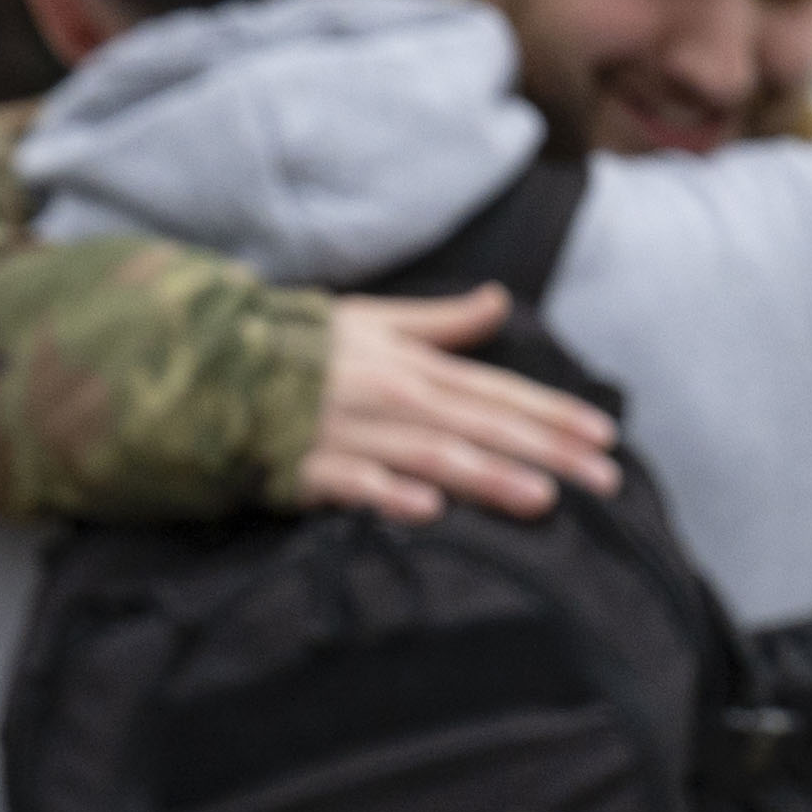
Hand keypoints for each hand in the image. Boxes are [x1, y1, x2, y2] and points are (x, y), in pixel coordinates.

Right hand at [299, 286, 621, 521]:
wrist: (204, 362)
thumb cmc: (300, 348)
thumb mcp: (373, 322)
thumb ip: (441, 322)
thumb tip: (498, 301)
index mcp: (410, 366)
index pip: (497, 392)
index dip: (553, 413)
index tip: (607, 436)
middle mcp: (390, 396)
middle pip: (481, 426)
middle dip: (546, 453)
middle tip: (605, 482)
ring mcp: (350, 431)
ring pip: (429, 454)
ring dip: (485, 475)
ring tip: (541, 498)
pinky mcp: (306, 464)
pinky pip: (352, 482)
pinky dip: (388, 494)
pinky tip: (429, 510)